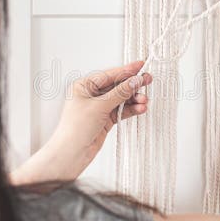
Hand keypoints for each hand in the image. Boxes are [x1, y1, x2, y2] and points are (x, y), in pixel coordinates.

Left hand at [11, 61, 151, 183]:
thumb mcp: (99, 106)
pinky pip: (122, 110)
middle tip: (147, 81)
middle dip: (132, 85)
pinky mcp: (105, 119)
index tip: (141, 66)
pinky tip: (140, 108)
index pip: (109, 75)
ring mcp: (99, 107)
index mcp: (84, 86)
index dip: (126, 71)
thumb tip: (133, 81)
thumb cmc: (75, 129)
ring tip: (144, 101)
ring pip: (121, 99)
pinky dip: (131, 109)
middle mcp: (92, 95)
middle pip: (117, 86)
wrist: (72, 154)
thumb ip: (119, 93)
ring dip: (134, 99)